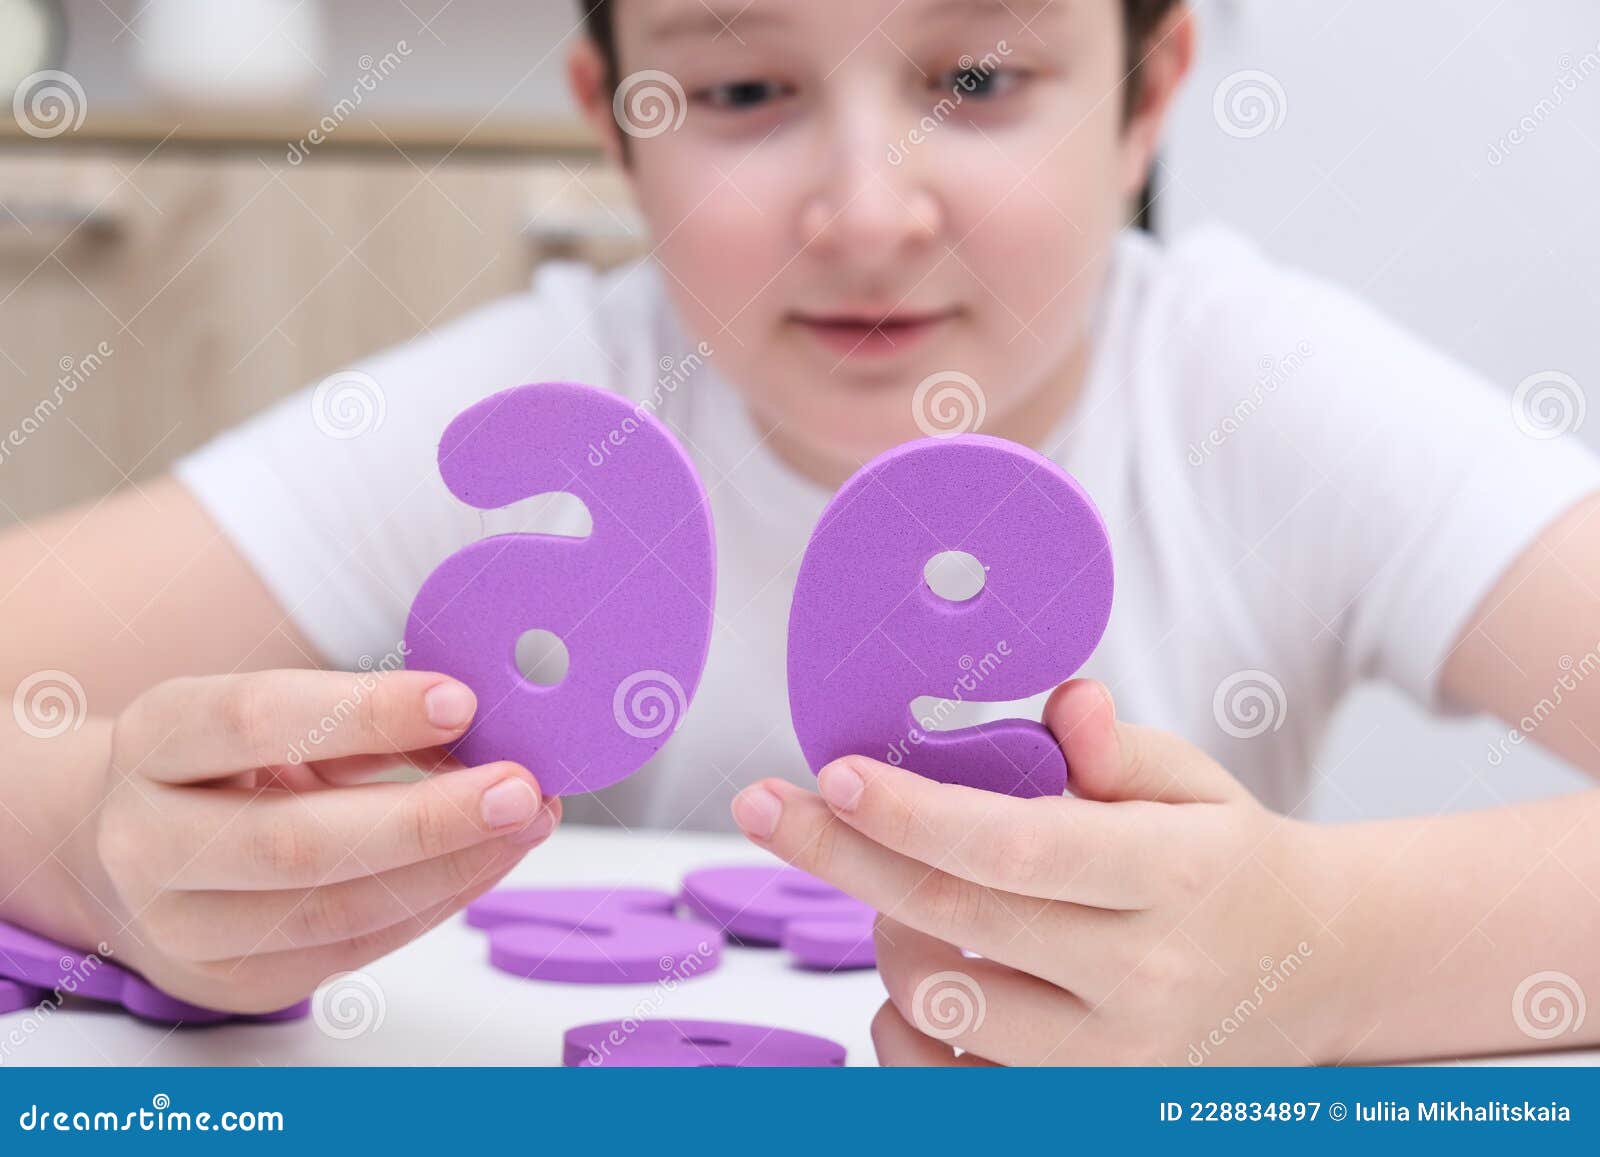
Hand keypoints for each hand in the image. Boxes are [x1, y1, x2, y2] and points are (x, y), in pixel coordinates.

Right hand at [73, 669, 558, 1013]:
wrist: (132, 852)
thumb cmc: (225, 766)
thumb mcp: (269, 718)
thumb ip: (361, 719)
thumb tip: (483, 727)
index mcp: (156, 742)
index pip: (256, 720)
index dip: (366, 712)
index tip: (463, 701)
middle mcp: (149, 840)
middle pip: (298, 841)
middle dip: (428, 818)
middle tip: (520, 788)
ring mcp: (183, 926)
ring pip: (333, 911)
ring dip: (451, 868)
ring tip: (527, 823)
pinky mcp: (233, 982)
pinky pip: (353, 948)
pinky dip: (435, 902)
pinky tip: (487, 861)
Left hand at [732, 679, 1344, 1065]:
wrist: (1307, 978)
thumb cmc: (1226, 866)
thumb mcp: (1192, 785)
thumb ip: (1119, 745)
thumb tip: (1063, 703)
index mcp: (1177, 877)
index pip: (1024, 846)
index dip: (917, 812)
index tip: (833, 774)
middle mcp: (1145, 981)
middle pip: (957, 920)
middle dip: (841, 855)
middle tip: (766, 806)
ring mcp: (1112, 1066)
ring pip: (938, 1004)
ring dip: (886, 931)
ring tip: (900, 888)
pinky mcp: (1081, 1111)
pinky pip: (943, 1081)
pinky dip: (902, 1023)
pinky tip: (921, 967)